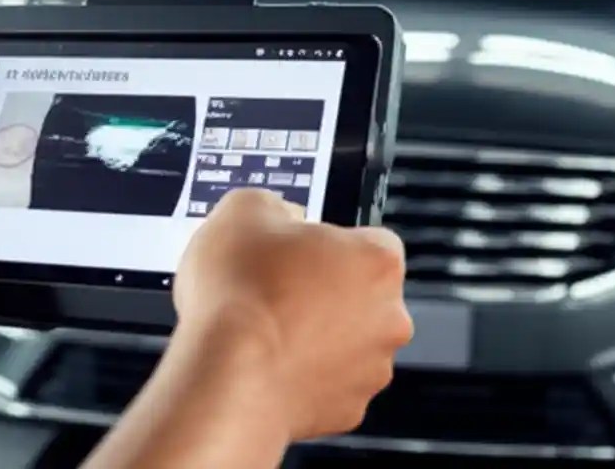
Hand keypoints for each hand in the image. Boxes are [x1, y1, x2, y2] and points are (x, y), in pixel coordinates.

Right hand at [173, 188, 412, 440]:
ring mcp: (371, 368)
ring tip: (266, 330)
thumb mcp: (243, 210)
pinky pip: (329, 384)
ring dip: (317, 335)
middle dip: (326, 292)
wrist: (225, 378)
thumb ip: (274, 205)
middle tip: (277, 289)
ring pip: (348, 343)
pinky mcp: (347, 410)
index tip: (297, 251)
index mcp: (377, 260)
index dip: (328, 243)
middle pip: (363, 295)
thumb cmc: (241, 299)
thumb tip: (277, 215)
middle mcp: (389, 317)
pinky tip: (268, 363)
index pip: (370, 240)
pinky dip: (304, 375)